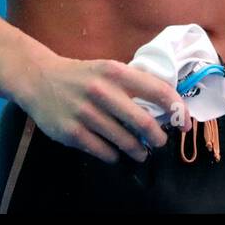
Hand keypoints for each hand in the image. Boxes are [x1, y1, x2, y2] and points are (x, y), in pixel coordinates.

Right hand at [19, 53, 192, 163]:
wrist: (39, 79)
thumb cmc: (82, 76)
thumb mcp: (108, 69)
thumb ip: (133, 84)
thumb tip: (166, 104)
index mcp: (116, 72)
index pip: (157, 90)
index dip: (176, 108)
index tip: (185, 122)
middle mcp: (102, 91)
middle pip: (143, 122)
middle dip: (158, 137)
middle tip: (161, 142)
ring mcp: (86, 113)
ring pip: (124, 141)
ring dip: (138, 150)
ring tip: (141, 152)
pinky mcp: (72, 132)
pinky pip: (103, 151)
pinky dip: (114, 156)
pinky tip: (116, 154)